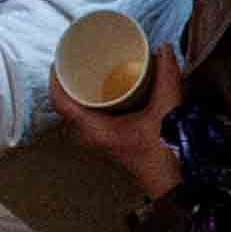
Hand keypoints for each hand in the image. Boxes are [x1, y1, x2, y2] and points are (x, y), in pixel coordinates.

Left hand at [55, 32, 187, 204]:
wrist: (175, 184)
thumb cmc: (166, 153)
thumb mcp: (167, 110)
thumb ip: (167, 77)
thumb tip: (163, 48)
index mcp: (94, 129)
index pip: (59, 101)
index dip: (54, 77)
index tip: (60, 57)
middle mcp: (90, 136)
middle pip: (65, 104)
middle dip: (66, 81)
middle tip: (74, 59)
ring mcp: (98, 141)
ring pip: (75, 112)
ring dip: (76, 92)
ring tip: (85, 69)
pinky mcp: (108, 142)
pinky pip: (87, 118)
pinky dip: (89, 102)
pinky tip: (101, 89)